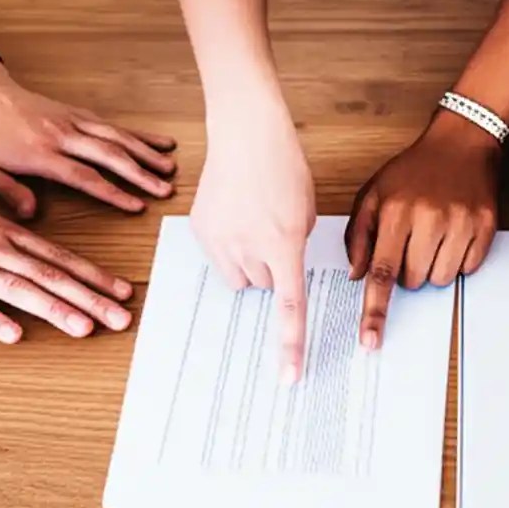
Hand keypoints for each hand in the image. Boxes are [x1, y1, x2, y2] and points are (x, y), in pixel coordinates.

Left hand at [0, 62, 176, 217]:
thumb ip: (9, 192)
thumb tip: (31, 213)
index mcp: (41, 152)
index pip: (84, 176)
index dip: (112, 192)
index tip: (136, 205)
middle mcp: (63, 135)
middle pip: (109, 155)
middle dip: (140, 173)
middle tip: (165, 189)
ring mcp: (74, 121)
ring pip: (117, 136)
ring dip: (146, 152)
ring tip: (170, 167)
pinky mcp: (79, 113)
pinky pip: (114, 125)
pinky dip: (139, 134)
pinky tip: (159, 141)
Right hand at [0, 175, 134, 342]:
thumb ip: (11, 243)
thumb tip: (44, 260)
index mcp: (3, 234)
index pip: (59, 258)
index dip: (93, 276)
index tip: (123, 293)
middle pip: (48, 275)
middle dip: (89, 298)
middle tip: (120, 318)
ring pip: (16, 288)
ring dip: (53, 309)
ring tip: (84, 328)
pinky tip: (13, 334)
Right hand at [191, 109, 315, 382]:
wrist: (247, 131)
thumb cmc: (283, 165)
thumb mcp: (306, 210)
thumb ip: (297, 245)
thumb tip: (280, 269)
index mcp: (286, 244)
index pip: (290, 307)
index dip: (291, 345)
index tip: (289, 376)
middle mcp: (251, 247)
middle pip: (264, 287)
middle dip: (272, 271)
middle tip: (274, 237)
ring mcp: (221, 240)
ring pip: (240, 277)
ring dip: (249, 261)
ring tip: (252, 223)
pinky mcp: (201, 230)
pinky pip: (219, 258)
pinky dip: (228, 245)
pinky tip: (234, 213)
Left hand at [346, 114, 497, 349]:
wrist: (462, 142)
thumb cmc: (413, 171)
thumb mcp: (373, 194)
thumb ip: (358, 235)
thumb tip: (356, 276)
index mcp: (396, 211)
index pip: (382, 272)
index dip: (375, 310)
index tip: (371, 340)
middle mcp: (429, 218)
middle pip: (413, 280)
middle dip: (408, 271)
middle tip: (411, 243)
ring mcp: (461, 223)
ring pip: (440, 279)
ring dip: (433, 268)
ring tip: (433, 237)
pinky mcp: (485, 227)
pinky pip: (467, 269)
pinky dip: (457, 260)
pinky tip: (453, 234)